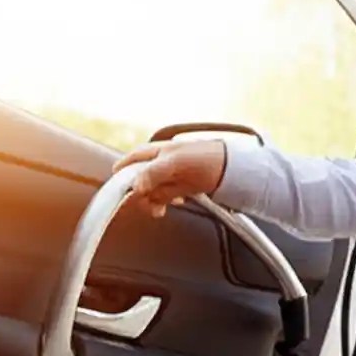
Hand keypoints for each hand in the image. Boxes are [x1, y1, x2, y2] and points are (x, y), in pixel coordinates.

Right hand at [112, 139, 226, 217]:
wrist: (231, 167)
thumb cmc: (204, 157)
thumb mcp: (175, 162)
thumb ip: (153, 173)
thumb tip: (135, 188)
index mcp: (152, 152)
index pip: (126, 165)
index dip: (123, 180)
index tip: (126, 195)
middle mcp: (156, 164)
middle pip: (136, 183)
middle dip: (142, 195)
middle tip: (151, 203)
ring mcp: (167, 176)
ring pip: (149, 193)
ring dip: (156, 201)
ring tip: (168, 203)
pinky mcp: (178, 188)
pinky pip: (163, 198)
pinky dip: (167, 202)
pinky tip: (179, 201)